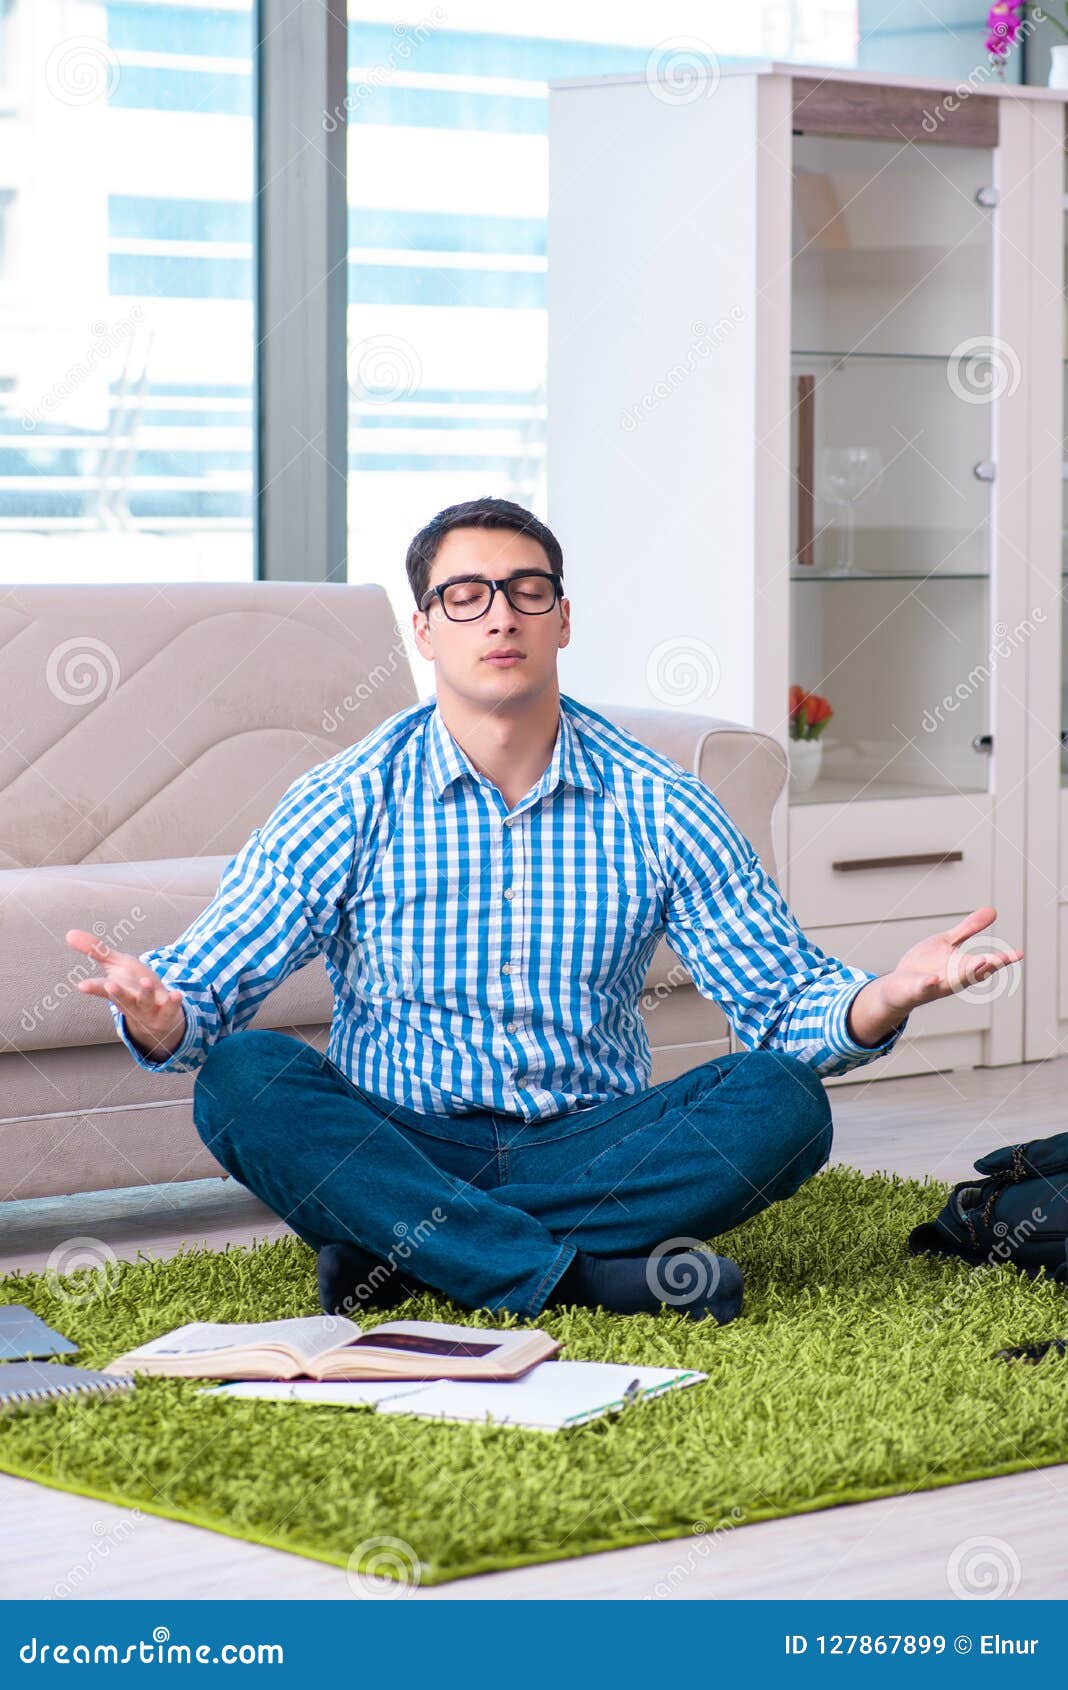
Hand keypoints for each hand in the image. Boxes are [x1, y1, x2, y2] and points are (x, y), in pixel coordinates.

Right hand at [66, 929, 186, 1060]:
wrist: (156, 1014)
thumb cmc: (132, 985)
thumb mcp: (116, 965)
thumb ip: (96, 950)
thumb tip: (69, 933)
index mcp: (117, 990)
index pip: (102, 989)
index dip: (93, 987)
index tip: (82, 986)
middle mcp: (130, 1002)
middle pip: (122, 999)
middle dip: (117, 993)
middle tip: (110, 986)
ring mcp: (148, 1009)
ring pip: (145, 1003)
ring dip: (145, 994)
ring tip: (146, 981)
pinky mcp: (166, 1012)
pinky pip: (170, 1009)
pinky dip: (174, 1003)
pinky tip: (176, 994)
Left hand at [880, 906, 1023, 1017]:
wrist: (900, 986)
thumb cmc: (926, 964)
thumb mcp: (947, 941)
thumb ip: (969, 929)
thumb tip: (993, 910)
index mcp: (964, 966)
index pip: (986, 963)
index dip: (1002, 959)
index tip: (1018, 954)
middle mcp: (955, 978)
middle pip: (974, 973)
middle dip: (987, 966)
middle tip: (1000, 959)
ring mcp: (937, 985)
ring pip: (954, 982)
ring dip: (967, 974)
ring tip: (981, 962)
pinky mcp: (918, 989)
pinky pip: (924, 988)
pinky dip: (929, 984)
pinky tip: (932, 979)